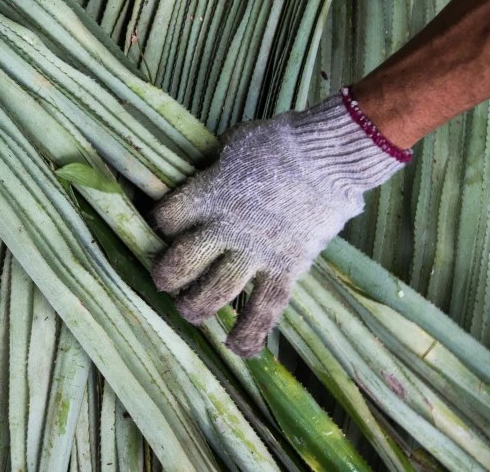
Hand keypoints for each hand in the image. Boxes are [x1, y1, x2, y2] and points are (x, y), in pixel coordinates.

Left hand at [151, 91, 408, 355]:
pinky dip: (250, 333)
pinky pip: (266, 309)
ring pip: (216, 294)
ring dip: (196, 308)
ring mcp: (256, 251)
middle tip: (166, 281)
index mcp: (207, 193)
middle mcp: (225, 227)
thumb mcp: (233, 145)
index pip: (166, 219)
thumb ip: (213, 169)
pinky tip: (238, 348)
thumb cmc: (278, 141)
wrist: (329, 155)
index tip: (163, 228)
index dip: (159, 224)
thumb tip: (203, 177)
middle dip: (166, 277)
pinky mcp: (287, 267)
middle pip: (180, 263)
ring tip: (191, 312)